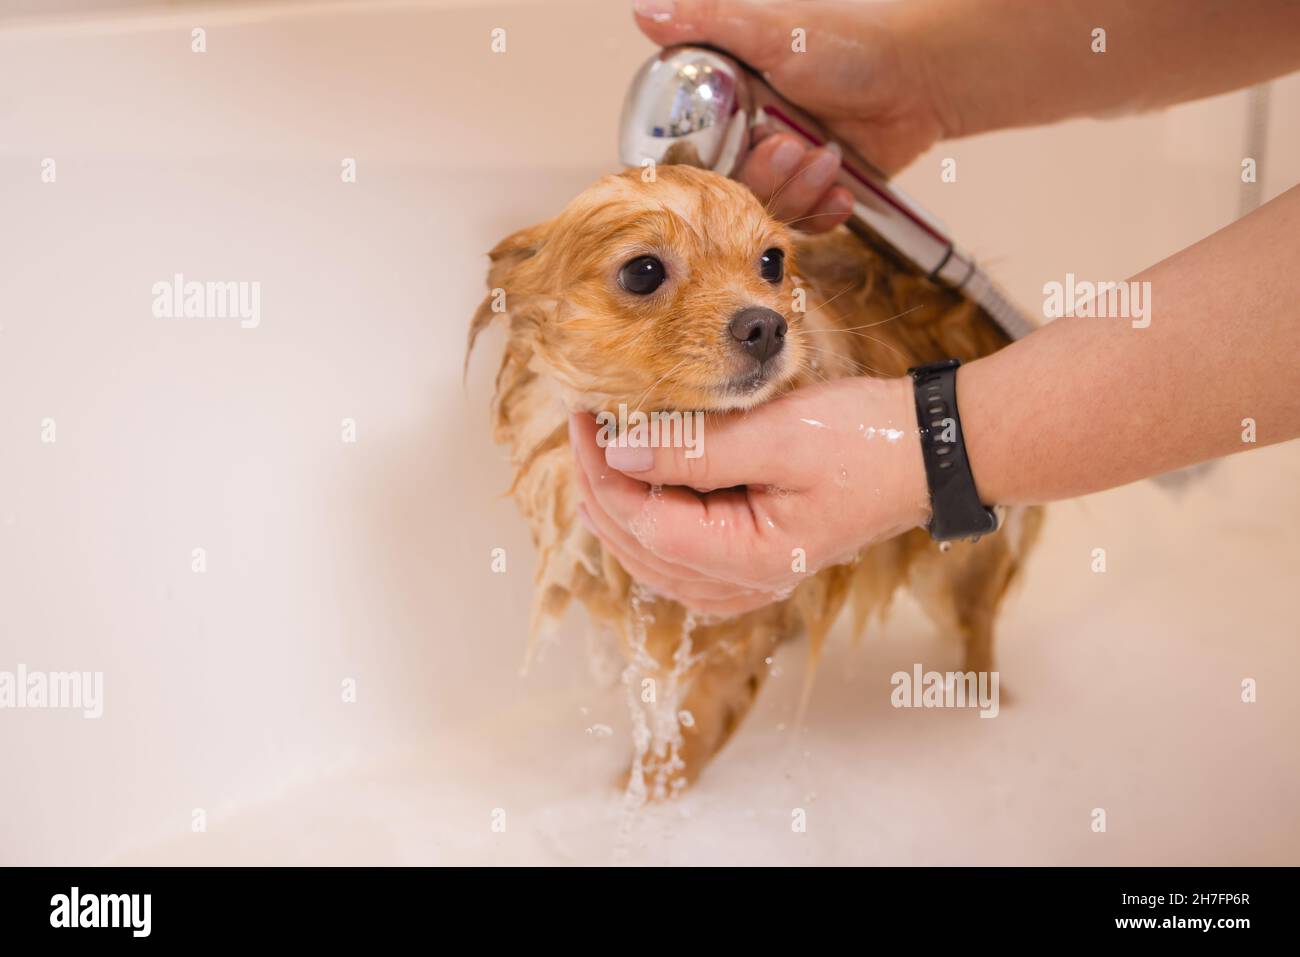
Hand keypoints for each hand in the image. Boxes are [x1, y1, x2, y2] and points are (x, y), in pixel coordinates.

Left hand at [569, 376, 930, 616]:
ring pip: (653, 556)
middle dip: (601, 486)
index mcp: (748, 559)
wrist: (930, 452)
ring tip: (597, 454)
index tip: (587, 417)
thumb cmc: (865, 441)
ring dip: (618, 506)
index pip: (643, 523)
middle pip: (639, 546)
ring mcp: (747, 578)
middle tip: (585, 426)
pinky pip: (680, 553)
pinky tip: (638, 485)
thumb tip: (618, 450)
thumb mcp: (778, 434)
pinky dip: (650, 519)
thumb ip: (695, 448)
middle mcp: (742, 583)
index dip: (602, 471)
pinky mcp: (754, 557)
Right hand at [632, 0, 954, 231]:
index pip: (690, 151)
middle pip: (727, 189)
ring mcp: (785, 169)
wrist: (926, 76)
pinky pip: (805, 225)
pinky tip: (840, 187)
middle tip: (787, 148)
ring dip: (796, 191)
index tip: (720, 162)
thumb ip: (705, 22)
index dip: (701, 166)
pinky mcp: (817, 195)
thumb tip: (646, 14)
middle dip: (760, 177)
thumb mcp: (771, 28)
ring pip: (765, 209)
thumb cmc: (856, 41)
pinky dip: (822, 212)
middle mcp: (749, 136)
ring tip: (826, 156)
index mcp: (728, 100)